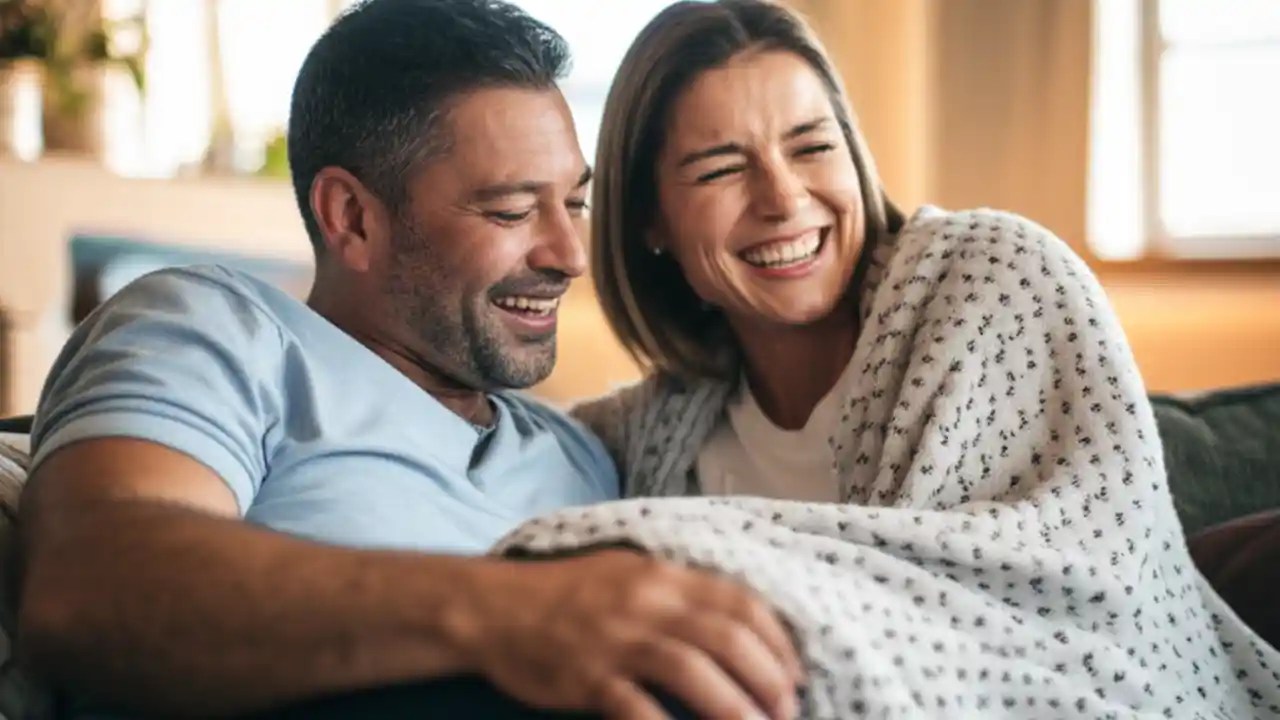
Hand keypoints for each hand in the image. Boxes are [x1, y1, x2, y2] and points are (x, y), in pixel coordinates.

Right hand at [472, 549, 802, 719]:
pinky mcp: (588, 678)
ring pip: (692, 672)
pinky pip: (638, 710)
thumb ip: (680, 594)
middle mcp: (646, 602)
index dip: (777, 642)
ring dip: (734, 709)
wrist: (492, 608)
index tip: (796, 675)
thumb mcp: (630, 572)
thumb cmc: (567, 593)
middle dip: (768, 680)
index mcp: (663, 575)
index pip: (740, 603)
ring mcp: (616, 640)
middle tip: (787, 712)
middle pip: (726, 639)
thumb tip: (738, 628)